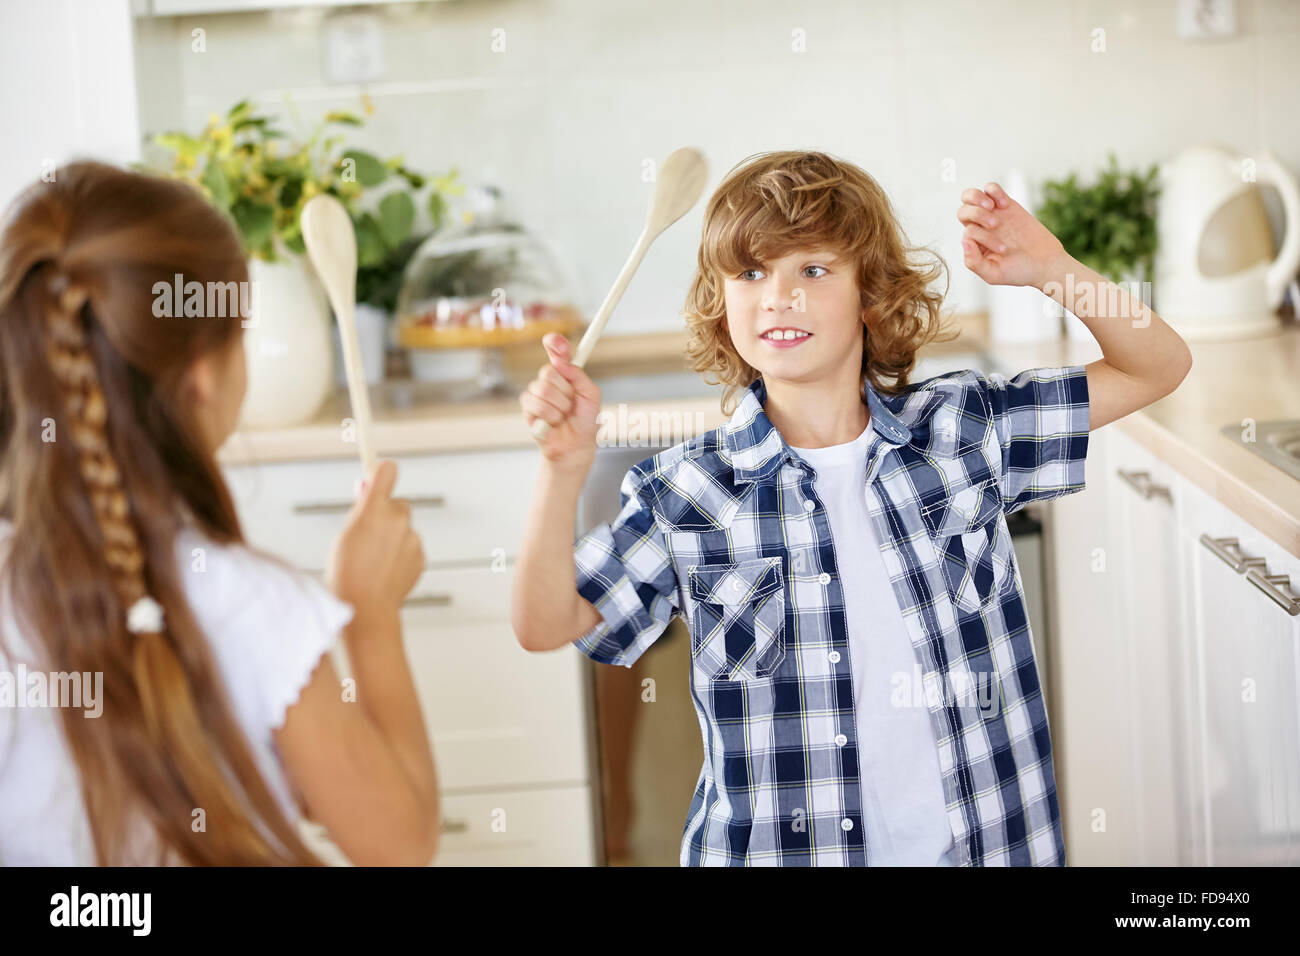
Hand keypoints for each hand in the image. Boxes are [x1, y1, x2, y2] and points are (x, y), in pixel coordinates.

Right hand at [325, 459, 423, 614]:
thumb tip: (366, 491)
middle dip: (386, 513)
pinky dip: (401, 554)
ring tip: (374, 560)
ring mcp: (412, 538)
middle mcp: (397, 519)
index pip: (386, 470)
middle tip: (368, 534)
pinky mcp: (421, 556)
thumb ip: (360, 510)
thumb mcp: (344, 535)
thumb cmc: (348, 574)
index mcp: (373, 510)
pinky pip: (410, 547)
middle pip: (397, 503)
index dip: (380, 472)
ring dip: (393, 537)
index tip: (375, 478)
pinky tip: (386, 570)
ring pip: (403, 528)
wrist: (367, 608)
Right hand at [519, 333, 601, 472]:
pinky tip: (553, 423)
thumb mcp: (592, 395)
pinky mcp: (527, 409)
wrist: (577, 446)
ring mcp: (536, 393)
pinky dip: (550, 416)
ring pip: (542, 389)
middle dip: (566, 391)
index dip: (555, 343)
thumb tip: (563, 362)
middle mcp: (549, 380)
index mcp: (565, 372)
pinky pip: (535, 404)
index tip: (560, 345)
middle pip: (549, 371)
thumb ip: (579, 376)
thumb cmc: (585, 421)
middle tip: (572, 404)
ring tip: (563, 416)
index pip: (555, 350)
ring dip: (559, 407)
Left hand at [958, 182, 1069, 289]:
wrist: (1045, 263)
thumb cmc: (1018, 271)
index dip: (982, 237)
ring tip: (992, 208)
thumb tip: (964, 240)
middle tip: (994, 224)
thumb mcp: (992, 274)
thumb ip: (973, 261)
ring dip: (977, 198)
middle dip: (975, 214)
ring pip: (971, 196)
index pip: (968, 232)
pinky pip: (991, 189)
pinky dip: (993, 191)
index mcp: (974, 245)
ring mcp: (992, 215)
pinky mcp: (1007, 205)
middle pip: (963, 211)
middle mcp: (980, 229)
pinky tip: (1004, 204)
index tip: (1003, 249)